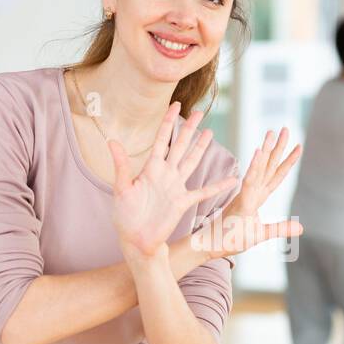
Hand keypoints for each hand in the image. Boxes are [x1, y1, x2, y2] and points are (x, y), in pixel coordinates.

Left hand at [110, 102, 237, 262]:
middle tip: (200, 112)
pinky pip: (204, 192)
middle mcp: (165, 174)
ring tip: (210, 132)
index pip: (161, 138)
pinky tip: (232, 180)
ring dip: (201, 148)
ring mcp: (176, 187)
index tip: (176, 104)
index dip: (169, 121)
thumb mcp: (122, 188)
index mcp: (150, 168)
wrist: (136, 240)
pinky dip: (218, 186)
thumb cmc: (125, 216)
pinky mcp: (183, 202)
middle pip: (180, 145)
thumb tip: (111, 141)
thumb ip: (121, 165)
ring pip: (192, 162)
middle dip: (190, 128)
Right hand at [194, 127, 303, 260]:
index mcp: (258, 197)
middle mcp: (253, 192)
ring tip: (272, 132)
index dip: (288, 162)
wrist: (210, 246)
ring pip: (260, 169)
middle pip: (270, 167)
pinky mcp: (240, 202)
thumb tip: (302, 228)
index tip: (299, 146)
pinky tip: (259, 152)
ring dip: (266, 150)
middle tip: (286, 128)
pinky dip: (255, 167)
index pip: (277, 176)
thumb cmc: (231, 239)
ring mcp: (246, 195)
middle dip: (279, 148)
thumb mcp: (261, 234)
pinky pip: (249, 182)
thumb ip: (280, 229)